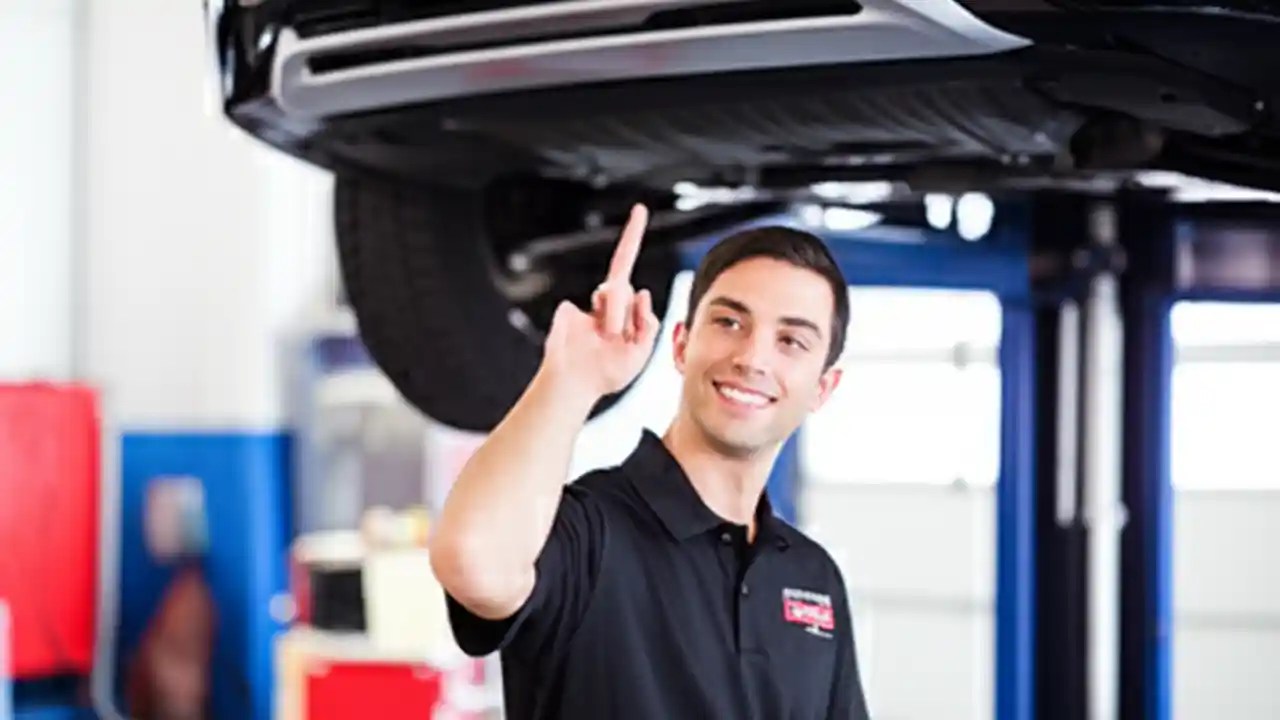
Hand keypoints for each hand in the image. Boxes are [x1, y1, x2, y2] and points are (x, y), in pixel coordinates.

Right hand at [540, 204, 661, 399]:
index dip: (632, 239)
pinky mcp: (568, 312)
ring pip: (613, 296)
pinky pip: (591, 311)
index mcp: (620, 309)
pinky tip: (588, 342)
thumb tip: (643, 293)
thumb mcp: (641, 353)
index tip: (638, 209)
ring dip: (616, 317)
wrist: (575, 388)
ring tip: (607, 340)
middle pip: (623, 287)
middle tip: (614, 334)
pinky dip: (596, 327)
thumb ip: (648, 323)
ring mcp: (584, 307)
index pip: (627, 269)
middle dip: (624, 310)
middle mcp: (603, 303)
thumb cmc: (608, 373)